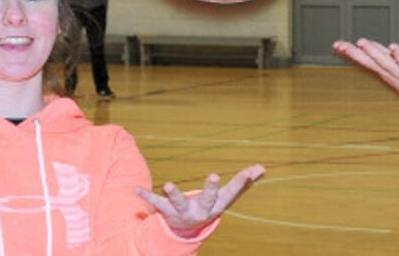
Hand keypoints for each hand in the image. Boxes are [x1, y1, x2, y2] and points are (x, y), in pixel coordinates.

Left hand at [137, 164, 264, 238]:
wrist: (189, 231)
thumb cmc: (211, 205)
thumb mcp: (227, 196)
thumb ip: (245, 181)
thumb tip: (263, 168)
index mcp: (218, 204)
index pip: (232, 191)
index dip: (241, 181)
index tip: (250, 171)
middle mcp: (202, 210)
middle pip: (208, 198)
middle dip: (210, 188)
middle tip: (214, 176)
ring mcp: (184, 212)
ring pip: (180, 203)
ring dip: (174, 194)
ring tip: (168, 184)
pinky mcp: (167, 211)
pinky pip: (156, 204)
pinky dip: (146, 196)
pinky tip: (135, 190)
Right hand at [333, 38, 398, 113]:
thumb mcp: (393, 68)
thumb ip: (382, 55)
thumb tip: (368, 44)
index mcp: (383, 70)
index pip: (364, 59)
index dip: (350, 51)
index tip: (336, 45)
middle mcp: (388, 72)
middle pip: (369, 61)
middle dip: (354, 52)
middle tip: (340, 45)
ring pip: (384, 61)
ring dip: (372, 51)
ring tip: (361, 42)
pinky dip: (398, 54)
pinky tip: (393, 46)